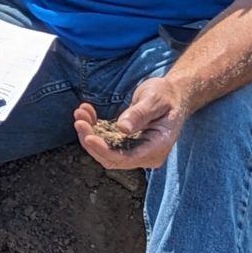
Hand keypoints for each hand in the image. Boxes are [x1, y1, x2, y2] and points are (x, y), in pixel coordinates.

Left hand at [74, 77, 188, 170]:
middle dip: (91, 140)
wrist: (172, 94)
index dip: (104, 150)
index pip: (126, 158)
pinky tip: (87, 112)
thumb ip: (140, 114)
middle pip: (111, 158)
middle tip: (79, 119)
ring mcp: (135, 150)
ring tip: (80, 112)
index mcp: (157, 148)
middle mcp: (146, 154)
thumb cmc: (166, 95)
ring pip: (104, 151)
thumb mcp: (155, 99)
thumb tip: (123, 128)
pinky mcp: (126, 143)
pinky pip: (105, 142)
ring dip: (89, 133)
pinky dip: (93, 129)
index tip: (87, 136)